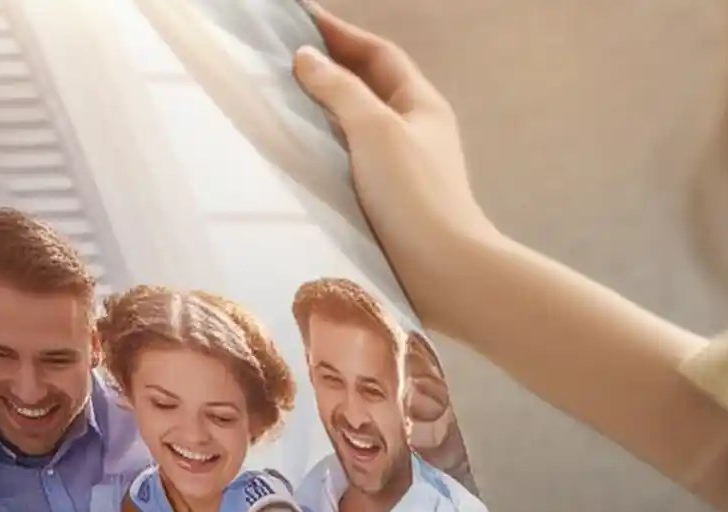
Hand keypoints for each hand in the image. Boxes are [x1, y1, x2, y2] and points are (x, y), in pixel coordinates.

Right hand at [292, 3, 495, 327]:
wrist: (444, 271)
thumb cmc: (414, 194)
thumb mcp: (375, 129)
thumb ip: (340, 91)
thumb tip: (306, 58)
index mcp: (420, 104)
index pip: (378, 55)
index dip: (341, 34)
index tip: (301, 19)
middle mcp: (414, 131)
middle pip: (368, 88)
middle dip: (331, 69)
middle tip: (284, 60)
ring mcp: (401, 169)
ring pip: (358, 127)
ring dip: (325, 112)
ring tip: (283, 105)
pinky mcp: (387, 203)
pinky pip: (351, 162)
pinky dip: (325, 150)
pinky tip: (300, 160)